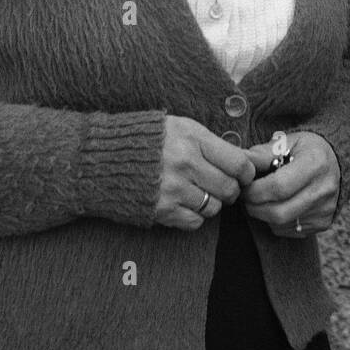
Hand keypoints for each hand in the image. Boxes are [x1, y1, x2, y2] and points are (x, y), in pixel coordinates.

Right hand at [155, 114, 255, 230]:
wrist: (102, 158)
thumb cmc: (146, 139)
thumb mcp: (181, 127)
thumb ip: (213, 143)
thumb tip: (248, 159)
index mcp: (193, 138)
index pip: (238, 163)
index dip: (247, 172)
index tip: (244, 174)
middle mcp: (186, 163)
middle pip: (229, 188)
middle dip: (231, 189)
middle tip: (222, 185)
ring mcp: (174, 189)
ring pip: (214, 207)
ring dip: (212, 203)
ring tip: (200, 192)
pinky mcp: (162, 210)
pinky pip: (195, 222)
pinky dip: (195, 216)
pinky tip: (185, 203)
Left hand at [242, 131, 339, 237]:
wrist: (338, 162)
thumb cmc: (308, 150)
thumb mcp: (288, 142)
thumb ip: (263, 153)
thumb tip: (241, 162)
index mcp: (315, 164)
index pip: (278, 187)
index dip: (255, 191)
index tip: (245, 187)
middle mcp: (323, 190)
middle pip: (279, 213)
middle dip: (255, 208)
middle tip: (247, 198)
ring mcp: (325, 210)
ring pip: (282, 225)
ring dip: (264, 216)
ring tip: (262, 200)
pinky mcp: (323, 223)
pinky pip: (290, 231)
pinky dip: (277, 222)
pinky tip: (278, 206)